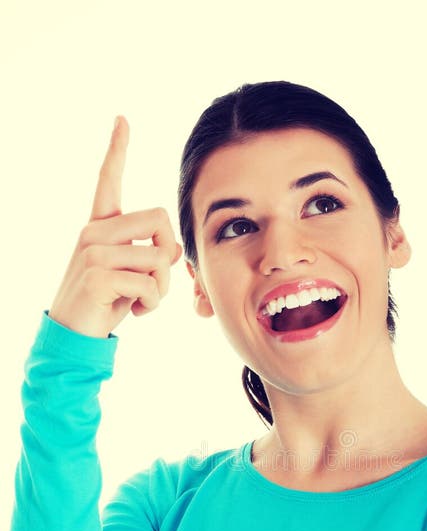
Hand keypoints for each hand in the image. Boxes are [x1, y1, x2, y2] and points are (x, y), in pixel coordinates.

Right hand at [48, 115, 182, 337]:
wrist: (73, 335)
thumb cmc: (104, 305)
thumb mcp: (129, 276)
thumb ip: (147, 257)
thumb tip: (173, 249)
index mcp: (99, 227)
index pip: (108, 181)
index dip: (117, 150)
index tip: (122, 120)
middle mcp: (93, 232)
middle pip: (158, 218)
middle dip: (170, 253)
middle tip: (157, 280)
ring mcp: (93, 252)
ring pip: (157, 258)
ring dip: (161, 288)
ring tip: (142, 301)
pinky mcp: (97, 275)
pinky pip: (148, 284)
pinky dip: (152, 304)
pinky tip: (135, 313)